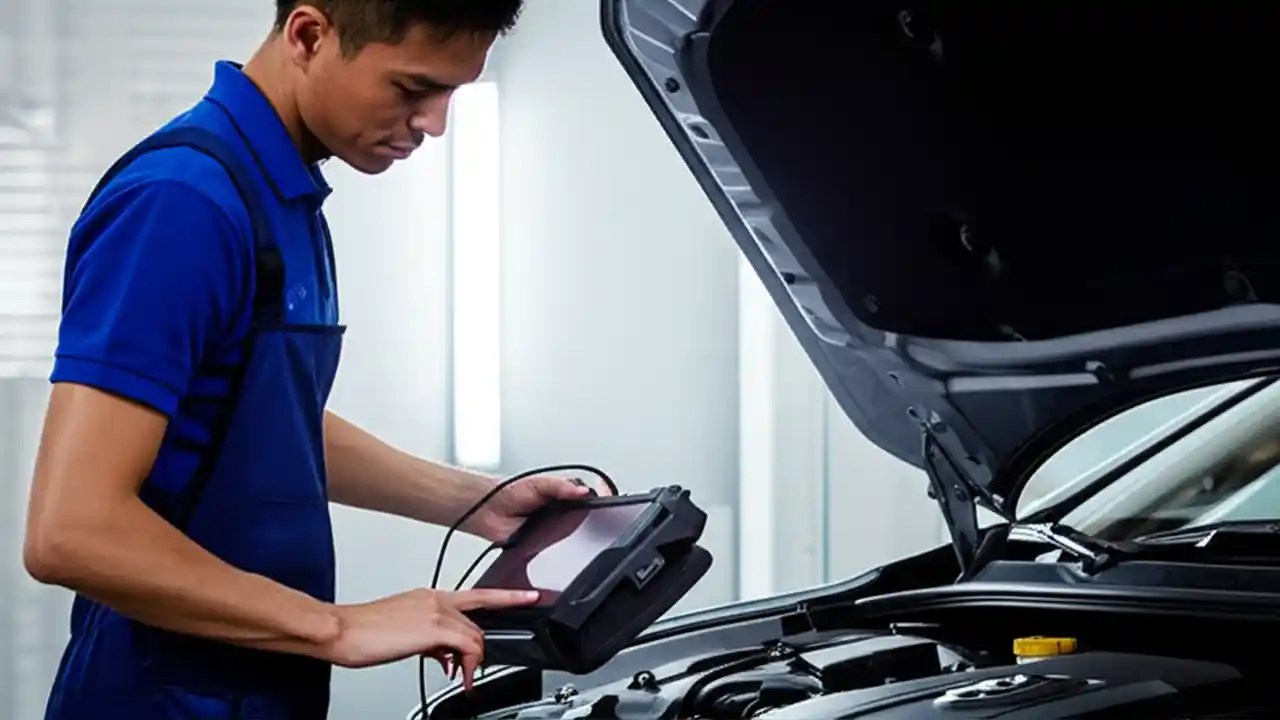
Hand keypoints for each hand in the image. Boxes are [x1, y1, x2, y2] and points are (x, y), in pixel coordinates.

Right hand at [321, 587, 538, 689]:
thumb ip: (429, 638)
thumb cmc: (361, 632)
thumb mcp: (403, 632)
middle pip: (477, 624)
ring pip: (475, 635)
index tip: (527, 596)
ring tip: (458, 677)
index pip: (476, 595)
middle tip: (464, 671)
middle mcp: (436, 598)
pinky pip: (468, 646)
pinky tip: (458, 678)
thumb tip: (444, 655)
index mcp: (429, 596)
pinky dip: (469, 665)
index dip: (506, 596)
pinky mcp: (434, 627)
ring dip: (472, 661)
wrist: (340, 629)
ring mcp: (436, 611)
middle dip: (477, 650)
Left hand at [465, 475, 593, 543]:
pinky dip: (563, 552)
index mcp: (562, 494)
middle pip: (586, 518)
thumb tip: (582, 492)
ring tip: (585, 535)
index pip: (589, 496)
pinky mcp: (545, 546)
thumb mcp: (538, 483)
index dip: (602, 498)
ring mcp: (554, 530)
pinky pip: (558, 551)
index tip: (612, 500)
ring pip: (574, 535)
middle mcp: (561, 512)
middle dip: (594, 520)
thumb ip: (561, 487)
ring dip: (578, 536)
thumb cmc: (508, 492)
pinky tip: (567, 549)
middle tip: (603, 521)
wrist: (487, 511)